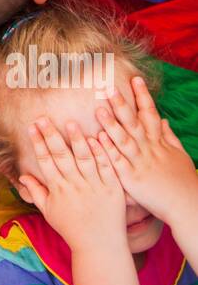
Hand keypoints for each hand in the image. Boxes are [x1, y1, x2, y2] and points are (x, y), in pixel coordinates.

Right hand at [18, 118, 125, 251]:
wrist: (99, 246)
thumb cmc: (72, 229)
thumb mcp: (49, 212)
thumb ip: (36, 192)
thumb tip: (22, 176)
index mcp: (59, 190)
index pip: (45, 161)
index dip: (38, 143)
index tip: (31, 126)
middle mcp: (75, 186)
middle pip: (61, 156)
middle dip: (51, 136)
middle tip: (43, 118)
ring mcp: (94, 186)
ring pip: (84, 158)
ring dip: (76, 140)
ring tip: (70, 122)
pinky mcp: (112, 188)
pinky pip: (106, 167)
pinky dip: (102, 153)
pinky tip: (97, 137)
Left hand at [95, 79, 197, 227]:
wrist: (187, 205)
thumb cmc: (183, 181)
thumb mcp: (179, 156)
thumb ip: (169, 137)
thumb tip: (163, 120)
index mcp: (159, 142)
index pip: (150, 114)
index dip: (143, 96)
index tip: (135, 78)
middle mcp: (149, 149)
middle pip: (133, 122)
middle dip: (121, 104)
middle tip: (107, 87)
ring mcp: (140, 163)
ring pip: (123, 140)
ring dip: (110, 124)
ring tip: (98, 109)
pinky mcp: (132, 179)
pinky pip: (117, 162)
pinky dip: (107, 150)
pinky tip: (96, 139)